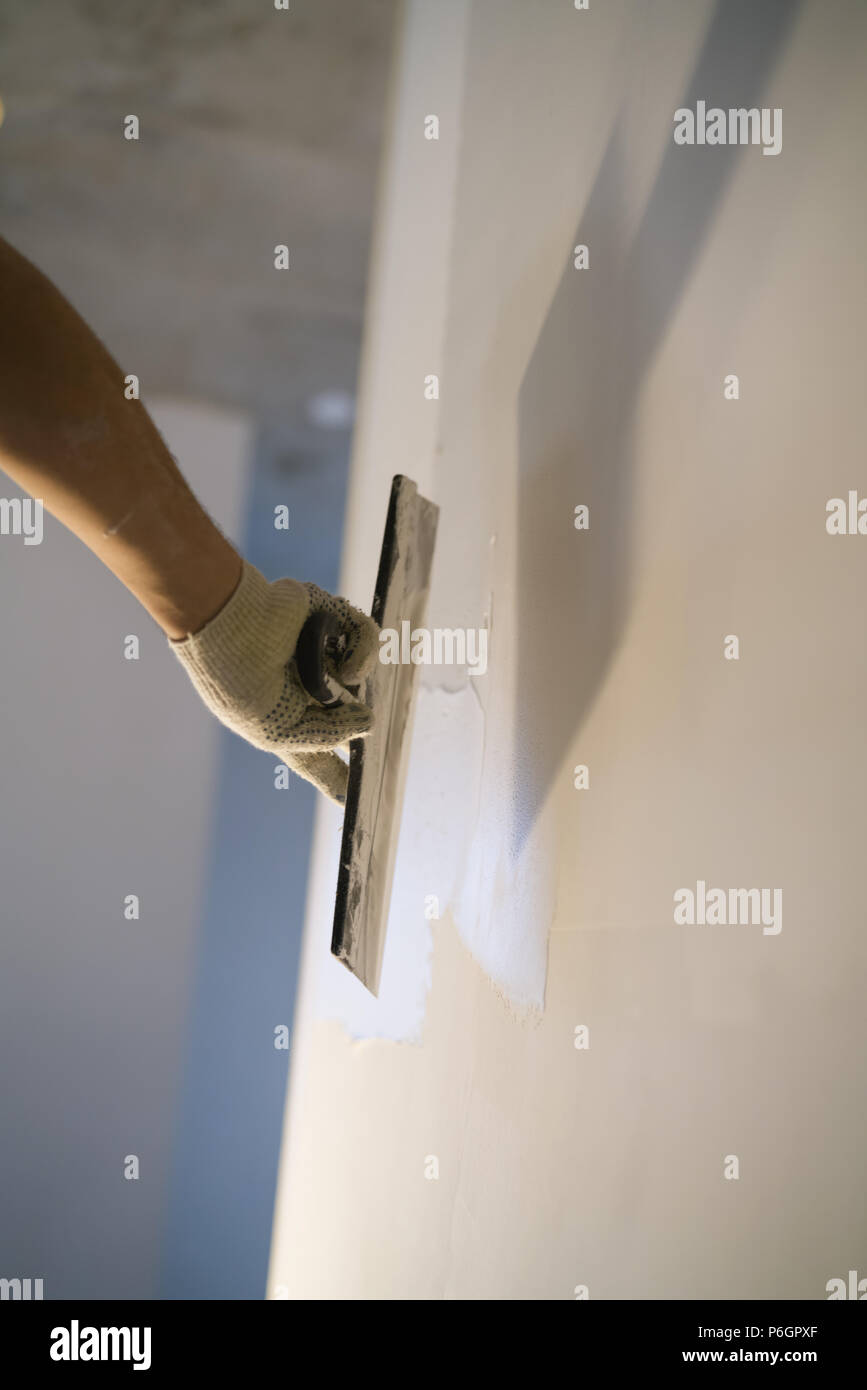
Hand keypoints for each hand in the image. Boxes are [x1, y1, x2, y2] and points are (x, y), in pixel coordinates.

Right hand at [169, 561, 378, 802]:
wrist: (231, 626)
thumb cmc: (241, 685)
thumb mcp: (278, 732)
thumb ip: (327, 737)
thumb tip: (369, 721)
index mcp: (286, 725)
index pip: (319, 760)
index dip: (338, 780)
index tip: (360, 799)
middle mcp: (306, 691)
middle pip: (349, 714)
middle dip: (362, 724)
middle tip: (380, 737)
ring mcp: (321, 655)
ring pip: (361, 675)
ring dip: (351, 682)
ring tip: (327, 679)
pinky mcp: (332, 620)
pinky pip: (365, 638)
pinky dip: (364, 653)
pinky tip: (348, 666)